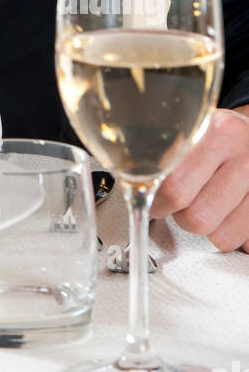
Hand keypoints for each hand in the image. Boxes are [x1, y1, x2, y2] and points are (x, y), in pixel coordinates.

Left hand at [150, 106, 248, 251]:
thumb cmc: (215, 137)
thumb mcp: (190, 130)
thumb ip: (165, 152)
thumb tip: (134, 184)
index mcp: (215, 131)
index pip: (174, 185)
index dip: (157, 202)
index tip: (151, 202)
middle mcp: (242, 153)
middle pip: (195, 215)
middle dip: (179, 217)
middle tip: (175, 206)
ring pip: (219, 233)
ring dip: (204, 228)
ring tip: (202, 206)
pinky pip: (242, 241)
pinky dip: (227, 234)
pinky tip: (224, 214)